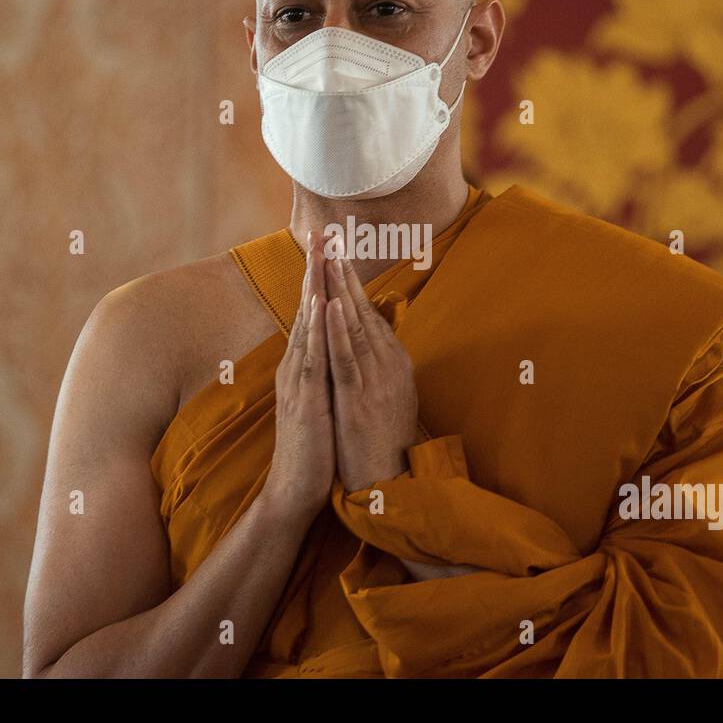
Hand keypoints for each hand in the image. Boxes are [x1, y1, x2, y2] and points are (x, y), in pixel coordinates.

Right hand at [262, 232, 335, 520]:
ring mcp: (298, 383)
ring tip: (321, 254)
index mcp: (303, 366)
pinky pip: (312, 358)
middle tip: (321, 232)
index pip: (313, 314)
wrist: (295, 491)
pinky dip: (317, 329)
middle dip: (314, 271)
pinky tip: (322, 304)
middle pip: (306, 310)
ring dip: (314, 288)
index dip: (320, 279)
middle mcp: (296, 367)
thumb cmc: (315, 448)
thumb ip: (328, 373)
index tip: (330, 247)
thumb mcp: (324, 401)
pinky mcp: (304, 401)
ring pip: (307, 326)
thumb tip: (339, 349)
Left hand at [322, 241, 422, 490]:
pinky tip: (328, 308)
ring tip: (329, 259)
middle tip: (330, 239)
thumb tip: (375, 339)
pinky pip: (347, 360)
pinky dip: (337, 331)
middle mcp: (388, 366)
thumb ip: (381, 365)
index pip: (369, 314)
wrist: (388, 483)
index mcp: (394, 363)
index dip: (352, 282)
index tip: (337, 252)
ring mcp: (375, 382)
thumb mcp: (388, 396)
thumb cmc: (385, 442)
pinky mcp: (359, 400)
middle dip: (344, 274)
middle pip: (362, 311)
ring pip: (354, 328)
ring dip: (340, 291)